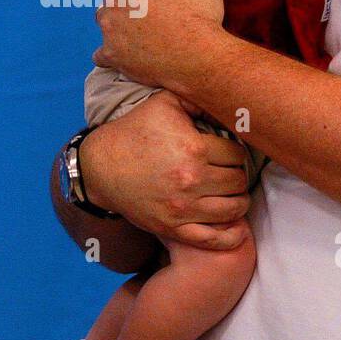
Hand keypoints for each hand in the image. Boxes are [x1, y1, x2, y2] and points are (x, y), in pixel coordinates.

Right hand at [81, 91, 251, 250]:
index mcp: (194, 148)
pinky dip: (231, 236)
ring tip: (231, 193)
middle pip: (239, 181)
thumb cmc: (134, 131)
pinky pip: (214, 239)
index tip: (227, 152)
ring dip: (237, 200)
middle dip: (237, 174)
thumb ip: (199, 99)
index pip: (237, 154)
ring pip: (234, 209)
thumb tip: (226, 101)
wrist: (101, 166)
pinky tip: (235, 227)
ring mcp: (183, 208)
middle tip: (228, 171)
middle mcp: (192, 179)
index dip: (235, 151)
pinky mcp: (173, 228)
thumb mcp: (165, 102)